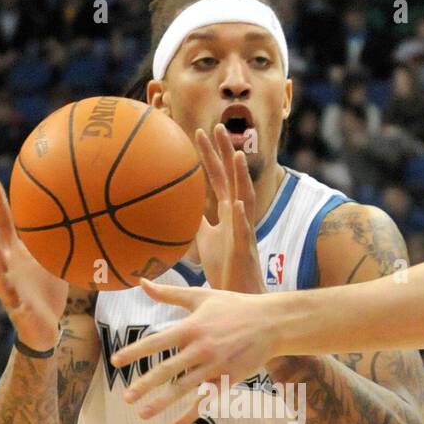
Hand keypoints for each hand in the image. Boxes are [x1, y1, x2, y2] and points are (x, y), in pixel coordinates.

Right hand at [0, 178, 68, 349]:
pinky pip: (7, 296)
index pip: (4, 225)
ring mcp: (8, 288)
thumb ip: (58, 241)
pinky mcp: (15, 307)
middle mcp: (7, 268)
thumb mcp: (55, 262)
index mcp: (15, 255)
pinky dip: (2, 286)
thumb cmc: (48, 292)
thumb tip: (79, 216)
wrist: (46, 327)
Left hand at [110, 282, 274, 423]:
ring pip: (184, 388)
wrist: (272, 323)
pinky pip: (206, 400)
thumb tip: (141, 281)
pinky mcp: (227, 379)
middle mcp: (200, 348)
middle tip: (126, 397)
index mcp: (191, 327)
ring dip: (162, 403)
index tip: (116, 361)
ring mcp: (214, 366)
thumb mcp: (201, 296)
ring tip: (143, 414)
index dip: (135, 351)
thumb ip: (169, 293)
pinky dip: (190, 414)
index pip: (157, 341)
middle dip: (145, 384)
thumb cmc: (234, 306)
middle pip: (168, 369)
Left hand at [193, 124, 264, 294]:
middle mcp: (238, 217)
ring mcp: (244, 231)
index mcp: (228, 213)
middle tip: (217, 126)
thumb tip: (178, 207)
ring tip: (237, 155)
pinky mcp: (246, 251)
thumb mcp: (205, 241)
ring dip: (242, 177)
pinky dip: (243, 216)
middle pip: (233, 178)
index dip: (210, 156)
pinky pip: (245, 231)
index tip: (198, 132)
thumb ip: (196, 222)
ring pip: (246, 198)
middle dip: (226, 153)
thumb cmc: (224, 270)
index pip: (219, 177)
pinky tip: (238, 203)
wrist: (238, 297)